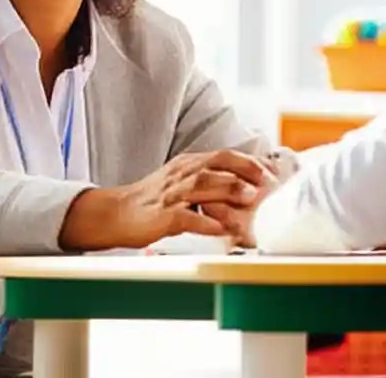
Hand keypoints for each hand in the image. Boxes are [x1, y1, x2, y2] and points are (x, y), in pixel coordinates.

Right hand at [58, 150, 269, 250]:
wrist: (115, 214)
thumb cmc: (152, 201)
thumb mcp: (180, 182)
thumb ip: (209, 182)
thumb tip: (245, 188)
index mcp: (186, 165)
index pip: (222, 155)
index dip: (248, 162)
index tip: (270, 172)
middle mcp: (180, 175)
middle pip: (215, 165)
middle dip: (243, 171)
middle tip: (266, 182)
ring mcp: (170, 195)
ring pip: (201, 186)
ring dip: (228, 190)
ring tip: (249, 198)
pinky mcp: (162, 217)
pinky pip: (186, 218)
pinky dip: (206, 223)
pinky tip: (222, 230)